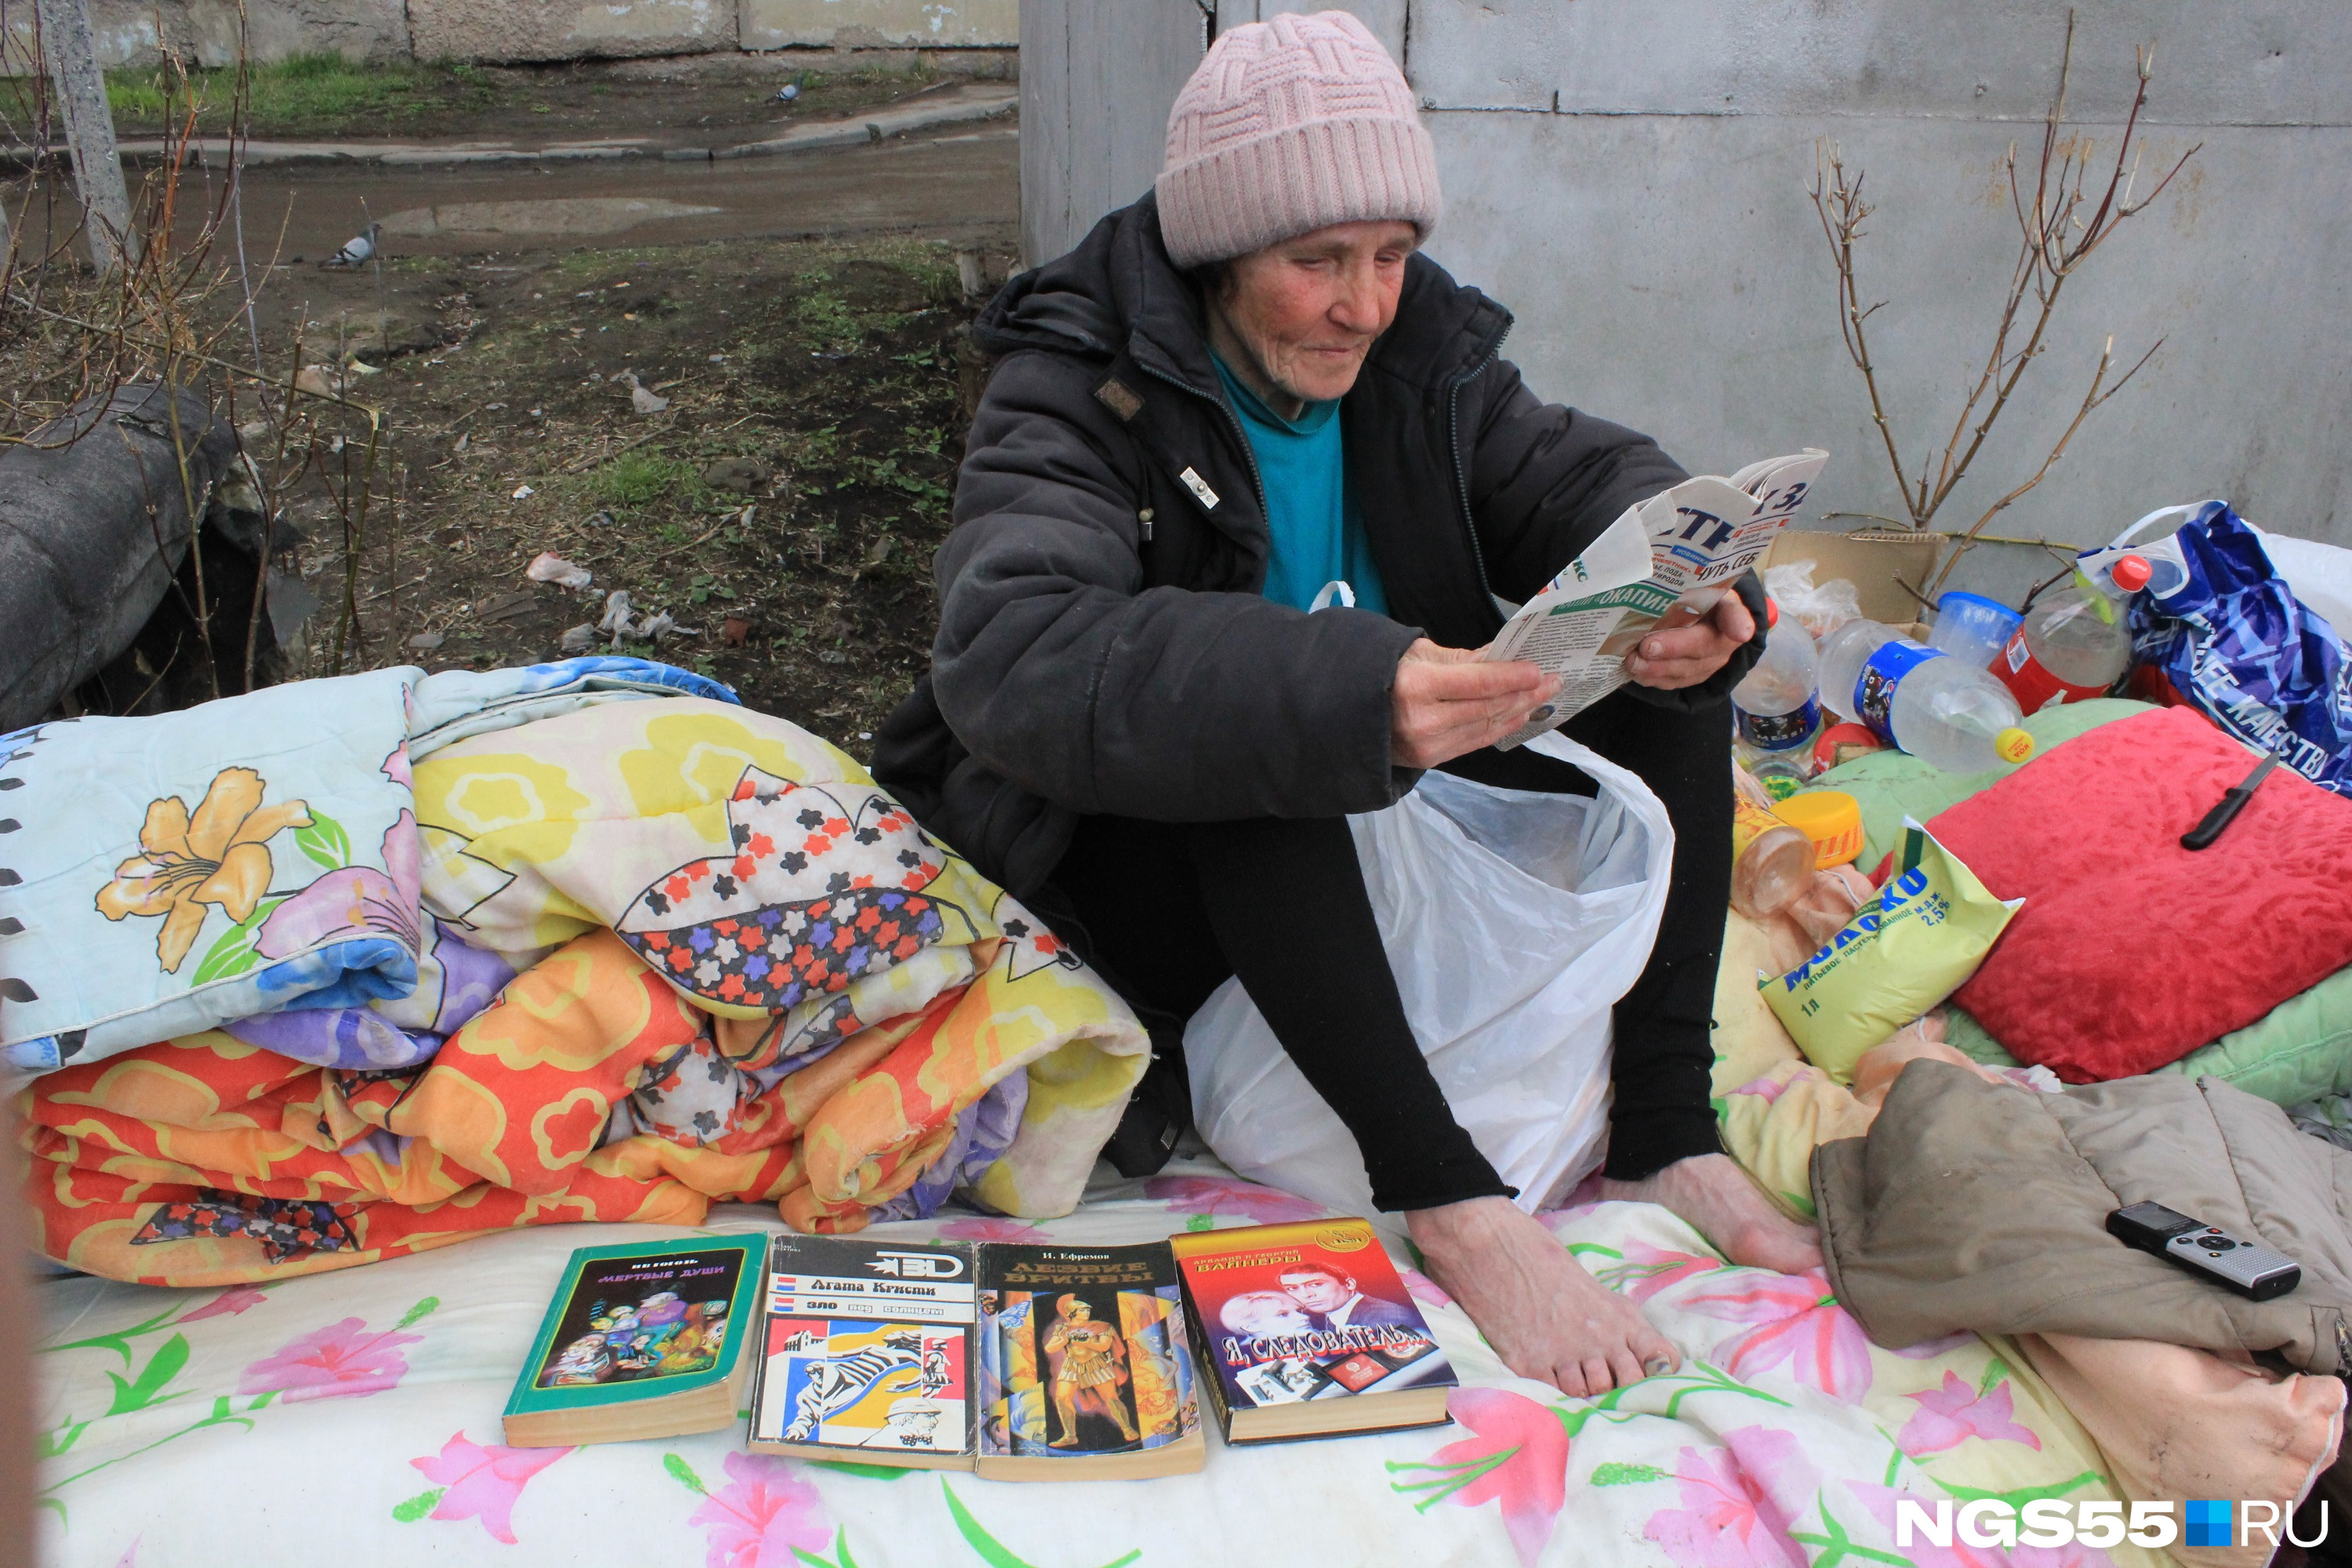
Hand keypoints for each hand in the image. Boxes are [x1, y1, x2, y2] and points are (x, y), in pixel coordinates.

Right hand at [1391, 640, 1557, 768]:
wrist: (1345, 714)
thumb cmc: (1382, 674)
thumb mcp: (1415, 654)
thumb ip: (1461, 660)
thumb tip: (1502, 656)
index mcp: (1416, 686)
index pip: (1477, 683)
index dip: (1511, 677)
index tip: (1539, 669)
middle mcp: (1423, 721)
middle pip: (1487, 707)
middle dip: (1525, 694)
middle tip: (1553, 681)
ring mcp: (1427, 746)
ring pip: (1486, 728)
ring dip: (1519, 712)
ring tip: (1543, 697)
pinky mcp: (1430, 760)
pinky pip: (1475, 742)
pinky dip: (1500, 728)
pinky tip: (1518, 716)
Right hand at [1407, 1196, 1678, 1395]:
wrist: (1494, 1251)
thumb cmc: (1543, 1264)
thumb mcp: (1595, 1289)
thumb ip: (1620, 1324)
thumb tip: (1643, 1358)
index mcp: (1619, 1316)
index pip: (1660, 1357)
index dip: (1659, 1372)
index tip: (1650, 1375)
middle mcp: (1598, 1339)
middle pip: (1628, 1384)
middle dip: (1620, 1386)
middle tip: (1604, 1376)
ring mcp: (1565, 1354)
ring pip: (1592, 1393)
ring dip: (1585, 1388)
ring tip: (1570, 1370)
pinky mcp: (1531, 1365)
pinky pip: (1556, 1394)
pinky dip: (1556, 1388)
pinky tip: (1549, 1371)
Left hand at [1623, 592, 1755, 689]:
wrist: (1699, 617)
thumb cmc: (1695, 597)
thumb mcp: (1695, 586)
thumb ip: (1685, 584)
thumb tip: (1655, 577)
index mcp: (1728, 610)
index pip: (1736, 615)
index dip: (1738, 623)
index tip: (1740, 631)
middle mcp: (1724, 641)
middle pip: (1703, 647)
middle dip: (1674, 648)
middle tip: (1647, 646)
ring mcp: (1710, 662)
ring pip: (1686, 670)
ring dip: (1657, 668)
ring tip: (1632, 661)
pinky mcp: (1693, 676)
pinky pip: (1675, 681)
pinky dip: (1653, 678)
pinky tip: (1635, 672)